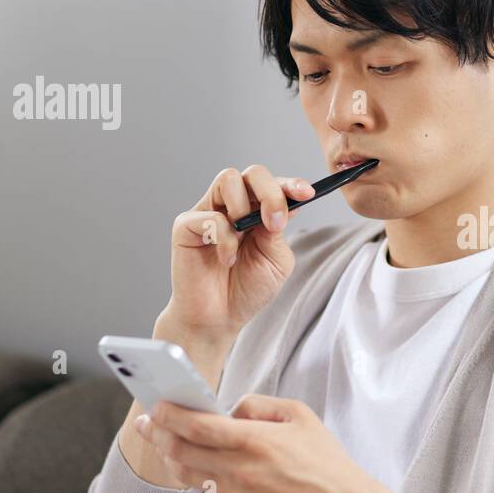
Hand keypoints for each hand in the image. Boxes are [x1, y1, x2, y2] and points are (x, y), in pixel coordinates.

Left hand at [133, 393, 377, 492]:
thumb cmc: (326, 462)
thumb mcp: (300, 416)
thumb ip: (259, 406)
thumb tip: (229, 411)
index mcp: (255, 441)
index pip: (196, 426)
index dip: (170, 415)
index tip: (156, 406)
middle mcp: (241, 471)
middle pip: (181, 452)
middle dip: (158, 435)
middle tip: (148, 424)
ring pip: (190, 476)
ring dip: (175, 459)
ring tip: (171, 446)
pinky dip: (216, 481)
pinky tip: (227, 473)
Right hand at [163, 165, 316, 341]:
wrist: (218, 319)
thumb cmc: (247, 289)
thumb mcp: (276, 259)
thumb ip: (278, 230)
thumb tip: (285, 204)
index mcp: (258, 212)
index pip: (275, 185)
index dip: (291, 184)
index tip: (308, 193)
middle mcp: (233, 207)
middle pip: (253, 173)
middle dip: (271, 192)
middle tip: (276, 222)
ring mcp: (208, 212)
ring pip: (227, 179)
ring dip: (244, 208)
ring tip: (244, 238)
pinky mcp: (186, 226)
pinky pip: (209, 216)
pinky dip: (224, 239)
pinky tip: (225, 260)